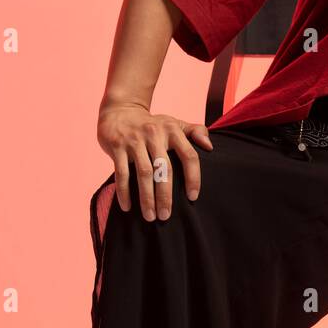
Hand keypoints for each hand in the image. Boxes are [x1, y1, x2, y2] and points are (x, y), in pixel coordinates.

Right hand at [96, 103, 213, 221]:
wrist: (120, 110)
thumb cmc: (152, 124)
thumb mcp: (174, 123)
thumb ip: (195, 132)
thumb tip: (210, 147)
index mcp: (173, 130)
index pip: (188, 155)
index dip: (193, 177)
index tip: (193, 197)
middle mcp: (155, 135)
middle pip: (164, 169)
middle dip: (166, 195)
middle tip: (166, 216)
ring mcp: (135, 141)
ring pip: (143, 174)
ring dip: (146, 198)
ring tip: (150, 217)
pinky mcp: (117, 147)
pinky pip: (121, 173)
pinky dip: (124, 192)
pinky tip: (127, 207)